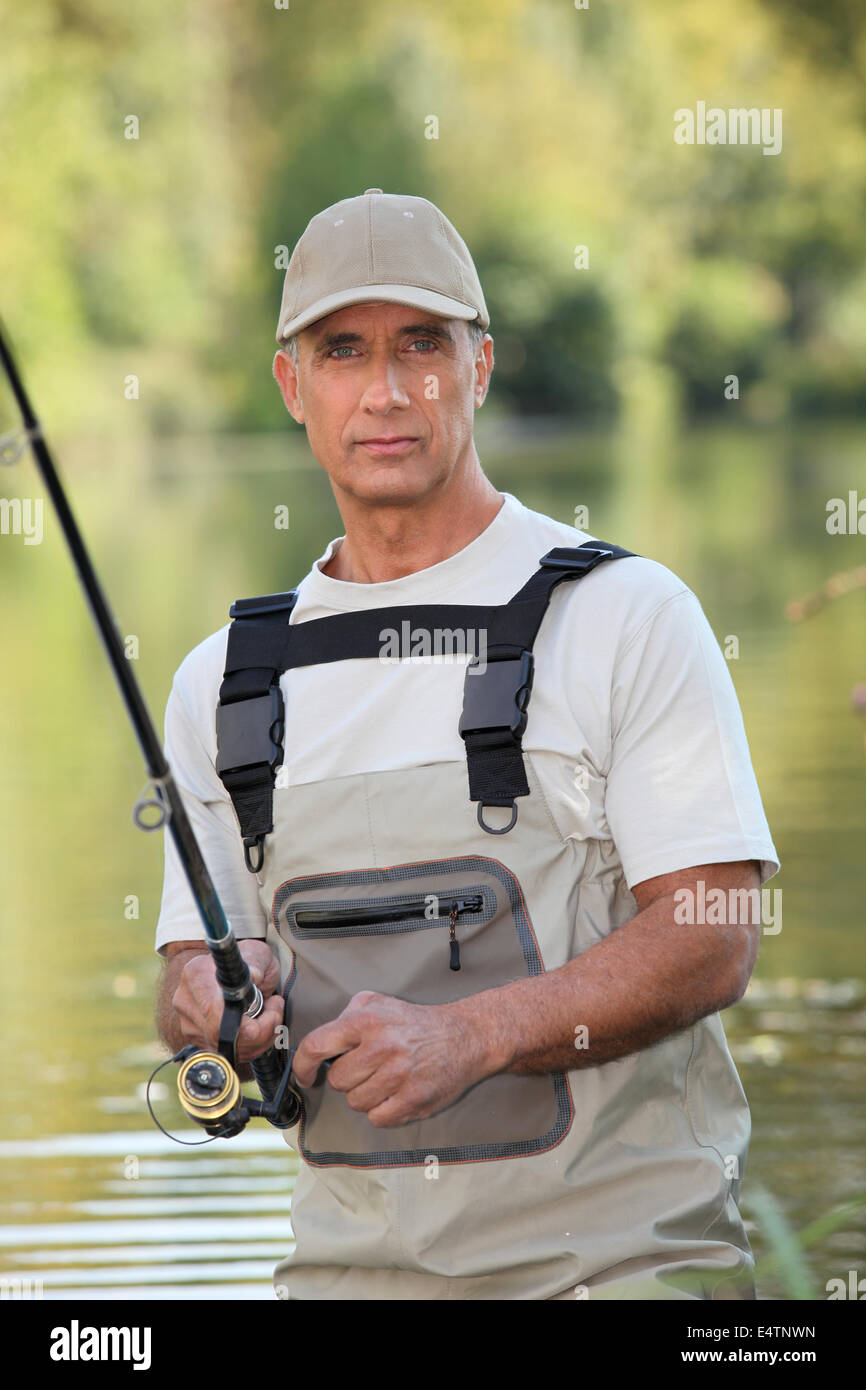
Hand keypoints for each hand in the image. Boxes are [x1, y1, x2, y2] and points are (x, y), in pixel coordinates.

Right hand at [172, 939, 283, 1062]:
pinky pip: (229, 1054)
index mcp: (196, 974)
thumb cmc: (248, 961)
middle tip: (275, 1009)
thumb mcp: (258, 953)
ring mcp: (189, 1023)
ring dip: (260, 1038)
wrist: (236, 973)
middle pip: (221, 1034)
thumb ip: (256, 962)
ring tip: (270, 1014)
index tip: (267, 1013)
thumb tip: (254, 976)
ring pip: (228, 1048)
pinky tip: (259, 1027)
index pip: (213, 1010)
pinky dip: (252, 1046)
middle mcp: (186, 1000)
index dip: (242, 1022)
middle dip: (261, 1029)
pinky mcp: (199, 1040)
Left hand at [291, 990, 491, 1126]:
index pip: (316, 1046)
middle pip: (338, 1081)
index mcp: (367, 1020)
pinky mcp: (414, 1100)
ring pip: (356, 1103)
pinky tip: (396, 1093)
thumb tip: (318, 1047)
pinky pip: (378, 1118)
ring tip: (386, 1078)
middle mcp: (382, 1046)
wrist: (464, 1036)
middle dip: (348, 1077)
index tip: (305, 1075)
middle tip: (369, 1067)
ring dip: (366, 1095)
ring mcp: (399, 1076)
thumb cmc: (414, 1022)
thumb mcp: (377, 1002)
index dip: (303, 1065)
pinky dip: (383, 1110)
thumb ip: (345, 1017)